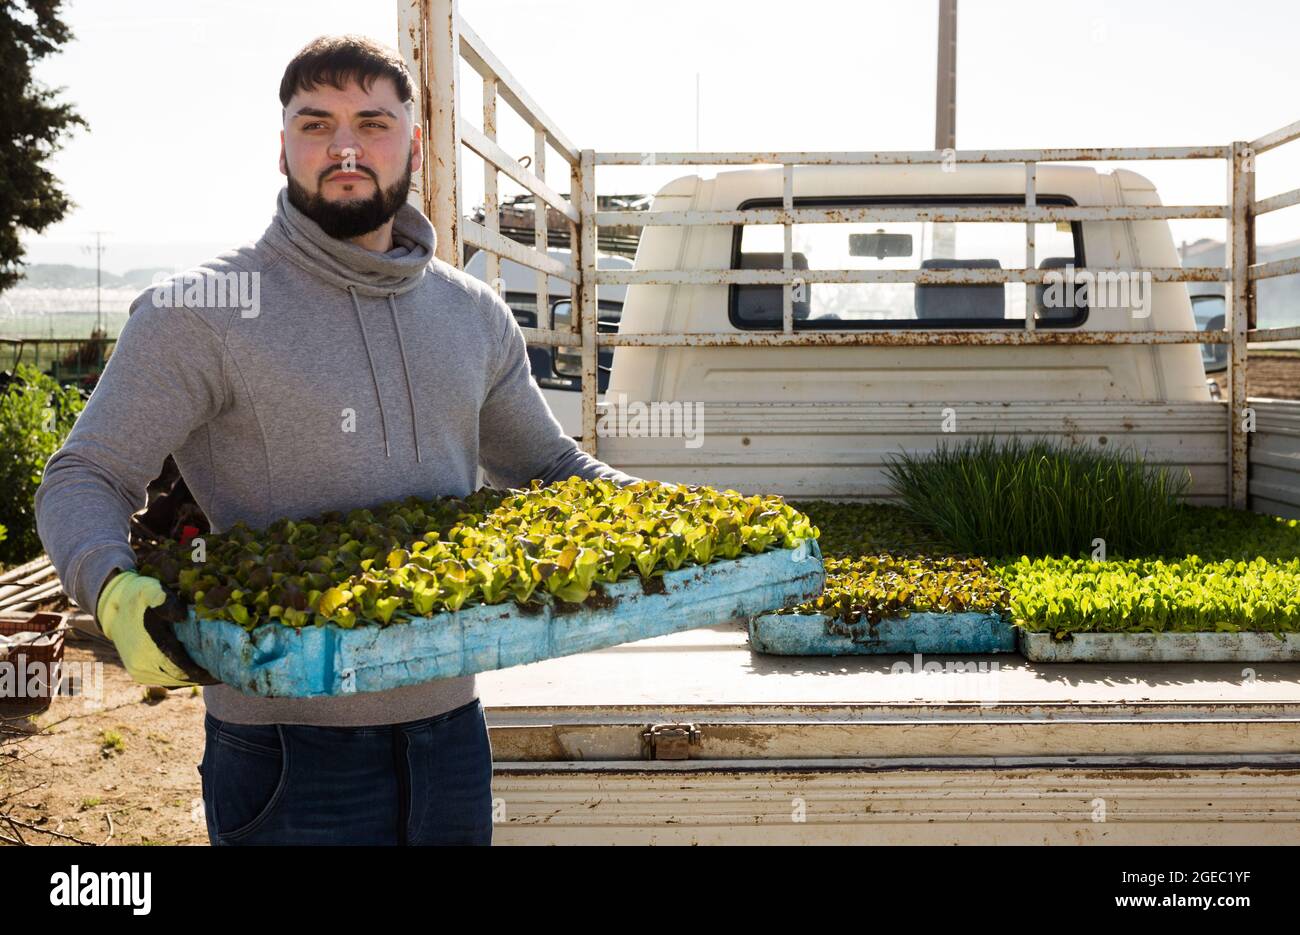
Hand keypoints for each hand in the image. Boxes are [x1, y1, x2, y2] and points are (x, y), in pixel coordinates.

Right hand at [97, 570, 217, 686]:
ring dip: (195, 678)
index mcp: (147, 648)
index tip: (225, 672)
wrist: (112, 605)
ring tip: (219, 672)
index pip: (183, 666)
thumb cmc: (137, 596)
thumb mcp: (151, 590)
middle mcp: (142, 666)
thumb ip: (166, 601)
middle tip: (229, 672)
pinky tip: (200, 671)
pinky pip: (167, 679)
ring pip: (175, 681)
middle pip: (181, 678)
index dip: (205, 671)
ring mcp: (139, 672)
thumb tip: (182, 616)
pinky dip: (184, 677)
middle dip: (205, 676)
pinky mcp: (139, 673)